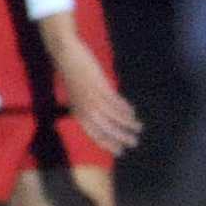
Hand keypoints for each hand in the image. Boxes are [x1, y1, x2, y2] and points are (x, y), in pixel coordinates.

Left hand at [44, 27, 141, 155]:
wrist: (66, 54)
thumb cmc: (72, 73)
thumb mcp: (77, 93)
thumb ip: (87, 104)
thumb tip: (101, 114)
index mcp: (77, 111)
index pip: (93, 134)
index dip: (107, 143)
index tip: (119, 152)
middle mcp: (83, 108)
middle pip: (104, 129)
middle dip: (120, 138)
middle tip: (134, 144)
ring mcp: (91, 98)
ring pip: (112, 117)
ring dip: (127, 124)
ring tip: (138, 129)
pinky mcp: (98, 86)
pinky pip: (114, 102)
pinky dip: (124, 109)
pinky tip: (133, 112)